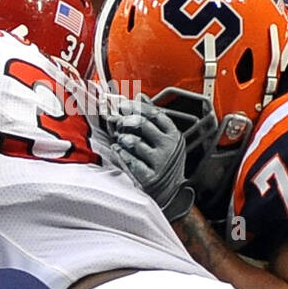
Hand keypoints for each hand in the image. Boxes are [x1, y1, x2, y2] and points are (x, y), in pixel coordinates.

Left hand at [109, 96, 193, 221]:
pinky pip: (130, 160)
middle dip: (124, 120)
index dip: (137, 107)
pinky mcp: (150, 176)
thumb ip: (153, 118)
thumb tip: (141, 96)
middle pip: (143, 125)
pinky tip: (117, 149)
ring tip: (120, 139)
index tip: (122, 104)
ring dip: (122, 138)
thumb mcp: (165, 138)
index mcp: (173, 135)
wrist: (172, 192)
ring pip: (134, 142)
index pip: (155, 114)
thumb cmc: (164, 161)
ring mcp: (160, 162)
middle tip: (114, 120)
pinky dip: (121, 153)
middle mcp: (168, 147)